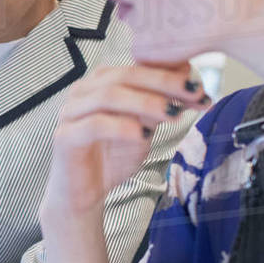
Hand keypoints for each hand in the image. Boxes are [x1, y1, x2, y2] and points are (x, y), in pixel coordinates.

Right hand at [40, 63, 208, 262]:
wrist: (84, 195)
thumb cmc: (111, 158)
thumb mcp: (143, 129)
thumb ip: (159, 107)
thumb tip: (190, 85)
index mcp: (99, 83)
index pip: (135, 67)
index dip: (168, 72)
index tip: (199, 84)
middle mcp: (82, 92)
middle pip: (123, 75)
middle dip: (162, 83)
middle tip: (192, 92)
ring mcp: (70, 112)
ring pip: (108, 96)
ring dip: (145, 102)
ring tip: (173, 113)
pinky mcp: (64, 137)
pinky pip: (94, 125)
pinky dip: (122, 127)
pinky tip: (144, 135)